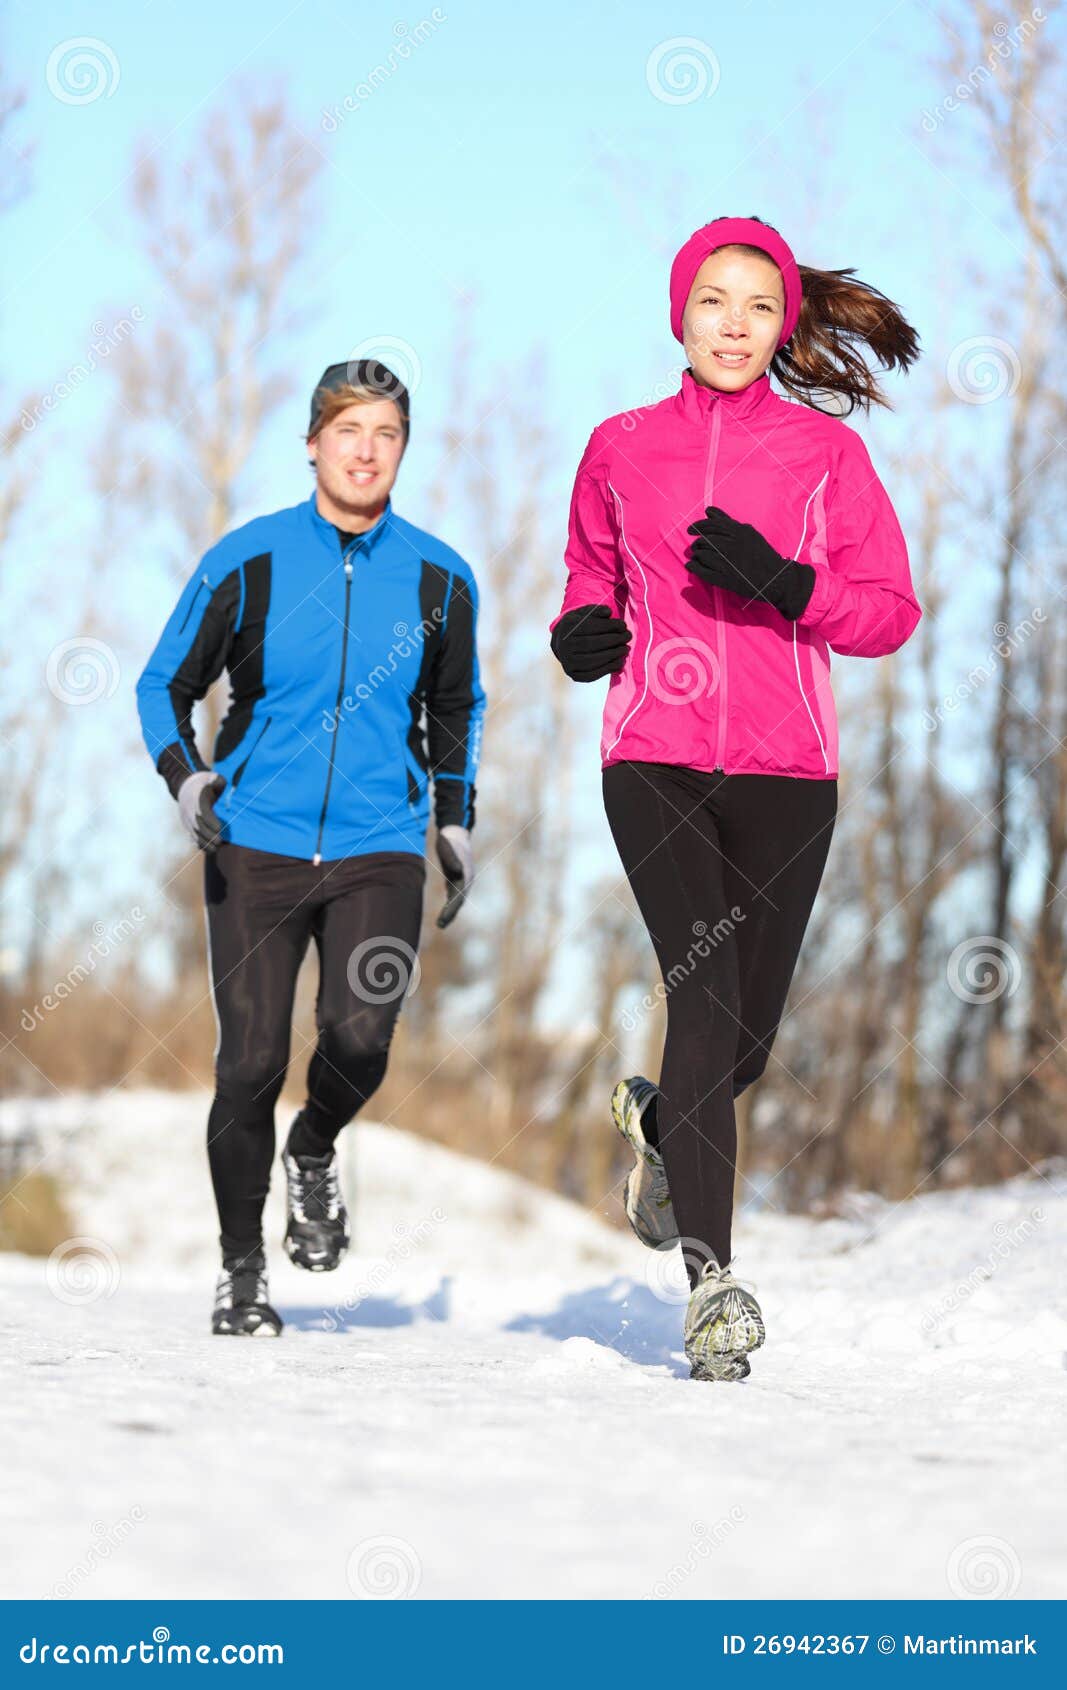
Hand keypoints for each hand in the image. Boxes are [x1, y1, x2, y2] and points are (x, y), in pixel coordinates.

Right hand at [178, 771, 225, 852]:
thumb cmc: (204, 782)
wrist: (185, 786)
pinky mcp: (186, 824)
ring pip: (193, 833)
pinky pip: (191, 835)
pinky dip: (199, 843)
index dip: (210, 821)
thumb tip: (220, 785)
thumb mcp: (212, 777)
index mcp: (196, 798)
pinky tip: (208, 849)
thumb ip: (217, 781)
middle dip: (208, 835)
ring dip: (204, 842)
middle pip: (197, 825)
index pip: (202, 811)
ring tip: (215, 849)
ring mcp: (186, 818)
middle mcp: (189, 810)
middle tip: (220, 842)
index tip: (219, 828)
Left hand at [436, 825, 472, 928]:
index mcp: (465, 873)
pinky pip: (455, 894)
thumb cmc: (449, 839)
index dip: (452, 908)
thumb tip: (458, 872)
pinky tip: (444, 913)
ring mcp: (463, 878)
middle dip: (451, 914)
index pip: (459, 895)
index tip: (444, 917)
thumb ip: (452, 858)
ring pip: (458, 899)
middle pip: (459, 900)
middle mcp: (466, 878)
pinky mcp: (457, 877)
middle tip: (440, 925)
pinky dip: (450, 904)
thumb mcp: (447, 846)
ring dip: (451, 912)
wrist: (455, 831)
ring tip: (441, 924)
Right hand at [550, 603, 630, 680]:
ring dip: (613, 655)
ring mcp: (567, 662)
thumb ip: (596, 610)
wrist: (565, 643)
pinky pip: (592, 675)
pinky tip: (620, 661)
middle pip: (591, 643)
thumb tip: (608, 612)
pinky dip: (608, 669)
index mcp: (566, 627)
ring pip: (592, 660)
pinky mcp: (574, 675)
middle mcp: (563, 646)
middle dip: (613, 640)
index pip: (589, 626)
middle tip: (628, 636)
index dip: (609, 626)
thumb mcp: (585, 614)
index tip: (623, 625)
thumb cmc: (580, 625)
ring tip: (626, 648)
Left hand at [686, 506, 814, 620]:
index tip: (691, 530)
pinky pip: (703, 571)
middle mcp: (733, 545)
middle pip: (705, 540)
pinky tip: (692, 566)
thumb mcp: (748, 533)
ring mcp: (729, 562)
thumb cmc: (762, 555)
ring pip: (702, 554)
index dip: (698, 526)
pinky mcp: (726, 579)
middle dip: (698, 543)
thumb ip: (727, 521)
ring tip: (697, 557)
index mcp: (740, 531)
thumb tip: (708, 510)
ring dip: (696, 555)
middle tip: (696, 546)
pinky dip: (694, 568)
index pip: (712, 525)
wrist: (776, 578)